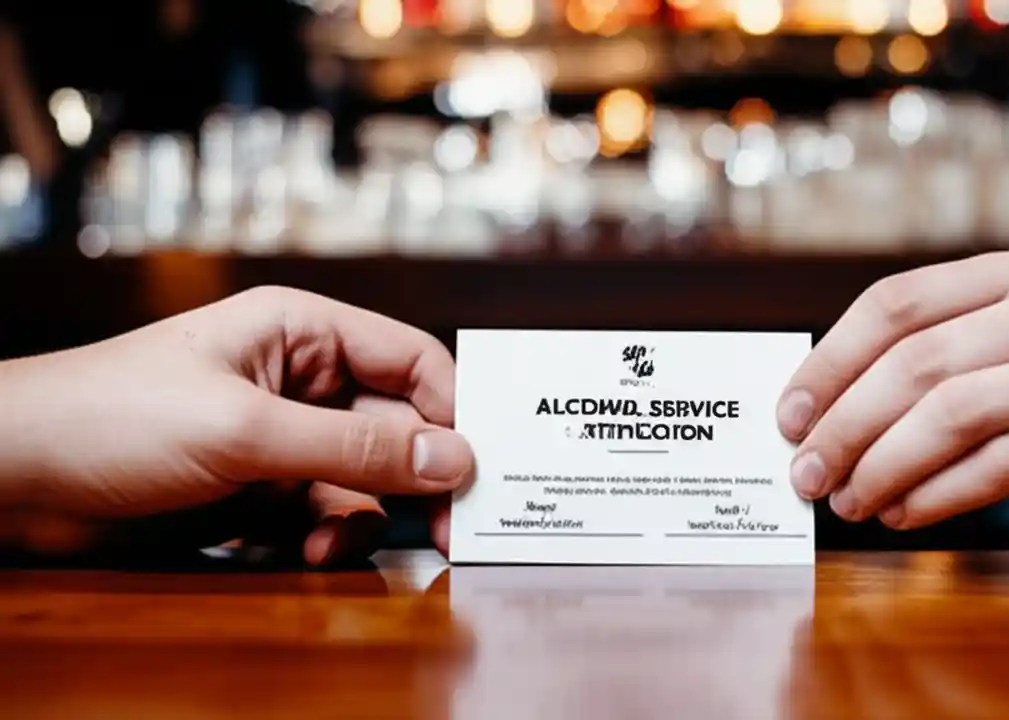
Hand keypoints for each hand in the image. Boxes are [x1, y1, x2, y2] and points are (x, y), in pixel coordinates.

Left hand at [0, 286, 472, 563]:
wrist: (15, 476)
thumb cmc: (115, 417)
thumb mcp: (246, 431)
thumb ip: (353, 450)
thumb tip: (453, 459)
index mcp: (305, 333)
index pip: (412, 362)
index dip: (453, 411)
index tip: (480, 468)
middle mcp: (303, 381)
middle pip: (397, 427)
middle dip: (420, 477)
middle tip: (450, 529)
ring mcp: (282, 438)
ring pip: (366, 478)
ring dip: (370, 514)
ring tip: (347, 544)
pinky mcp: (261, 488)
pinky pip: (327, 512)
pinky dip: (331, 535)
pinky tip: (312, 551)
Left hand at [776, 249, 1008, 528]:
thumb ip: (935, 353)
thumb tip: (824, 411)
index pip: (895, 304)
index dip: (829, 361)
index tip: (789, 414)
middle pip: (915, 364)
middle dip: (845, 426)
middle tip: (806, 473)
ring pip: (952, 417)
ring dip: (883, 467)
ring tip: (848, 501)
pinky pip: (997, 467)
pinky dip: (936, 495)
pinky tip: (903, 513)